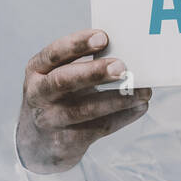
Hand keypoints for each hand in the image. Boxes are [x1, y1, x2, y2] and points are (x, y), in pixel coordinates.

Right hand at [16, 28, 152, 173]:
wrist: (39, 143)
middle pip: (64, 81)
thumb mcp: (58, 76)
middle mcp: (39, 94)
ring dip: (118, 99)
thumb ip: (83, 64)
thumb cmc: (59, 97)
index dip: (78, 44)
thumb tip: (128, 54)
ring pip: (85, 109)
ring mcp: (50, 120)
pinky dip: (123, 117)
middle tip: (121, 66)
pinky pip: (99, 127)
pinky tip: (139, 107)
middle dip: (94, 72)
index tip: (104, 37)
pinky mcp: (66, 141)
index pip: (55, 53)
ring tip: (143, 92)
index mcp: (37, 69)